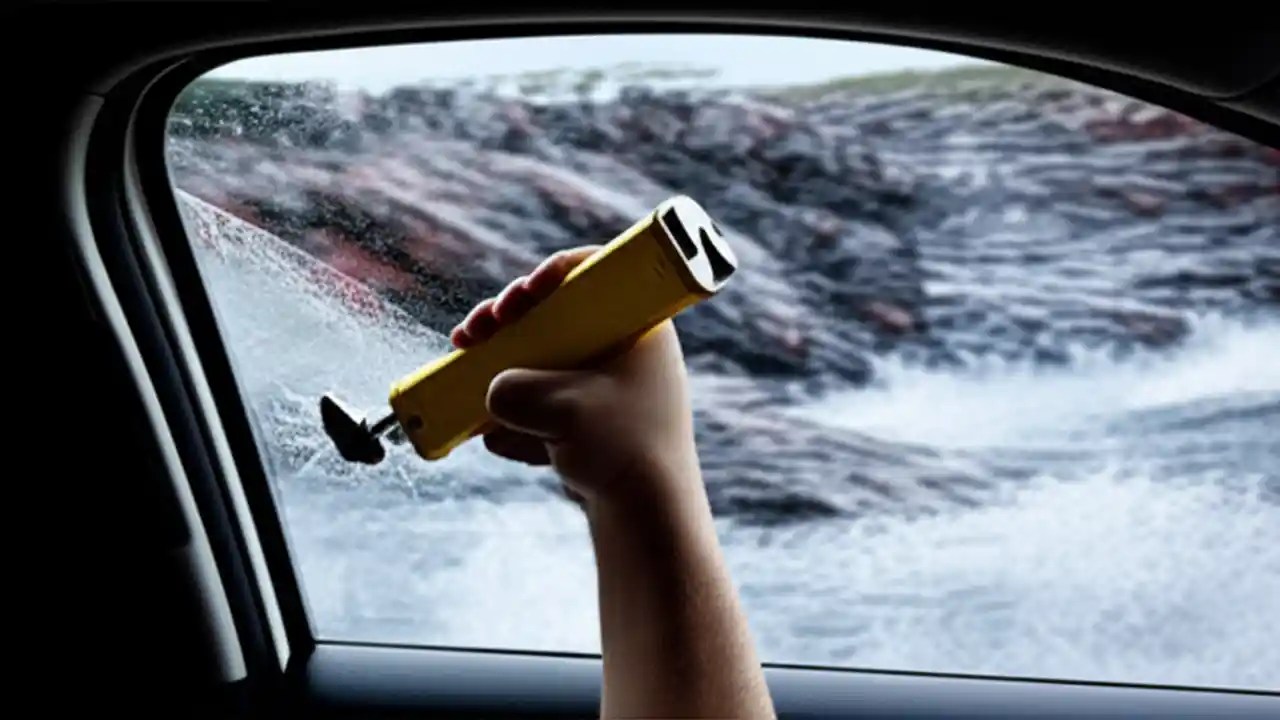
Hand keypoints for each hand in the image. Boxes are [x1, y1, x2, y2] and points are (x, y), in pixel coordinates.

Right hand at [450, 246, 703, 509]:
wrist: (648, 519)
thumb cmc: (620, 449)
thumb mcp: (557, 408)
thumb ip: (512, 390)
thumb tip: (493, 393)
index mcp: (641, 326)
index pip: (594, 274)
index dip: (549, 275)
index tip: (519, 298)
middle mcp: (629, 350)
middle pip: (559, 316)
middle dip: (508, 324)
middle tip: (475, 332)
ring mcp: (611, 389)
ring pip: (547, 363)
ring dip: (504, 367)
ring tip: (469, 373)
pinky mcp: (595, 425)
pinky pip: (549, 407)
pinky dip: (520, 415)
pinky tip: (495, 437)